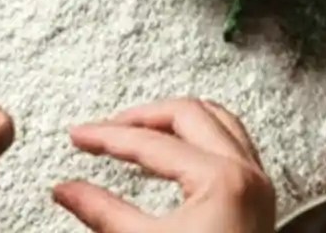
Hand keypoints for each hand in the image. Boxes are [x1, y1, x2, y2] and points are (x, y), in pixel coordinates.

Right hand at [53, 98, 274, 232]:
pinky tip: (172, 152)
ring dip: (173, 120)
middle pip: (188, 113)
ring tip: (136, 132)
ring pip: (216, 120)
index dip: (107, 136)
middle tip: (104, 130)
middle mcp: (247, 172)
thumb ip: (102, 212)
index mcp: (221, 180)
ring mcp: (258, 183)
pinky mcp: (259, 197)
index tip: (78, 136)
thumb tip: (65, 189)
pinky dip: (199, 136)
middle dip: (140, 117)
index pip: (151, 142)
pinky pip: (232, 142)